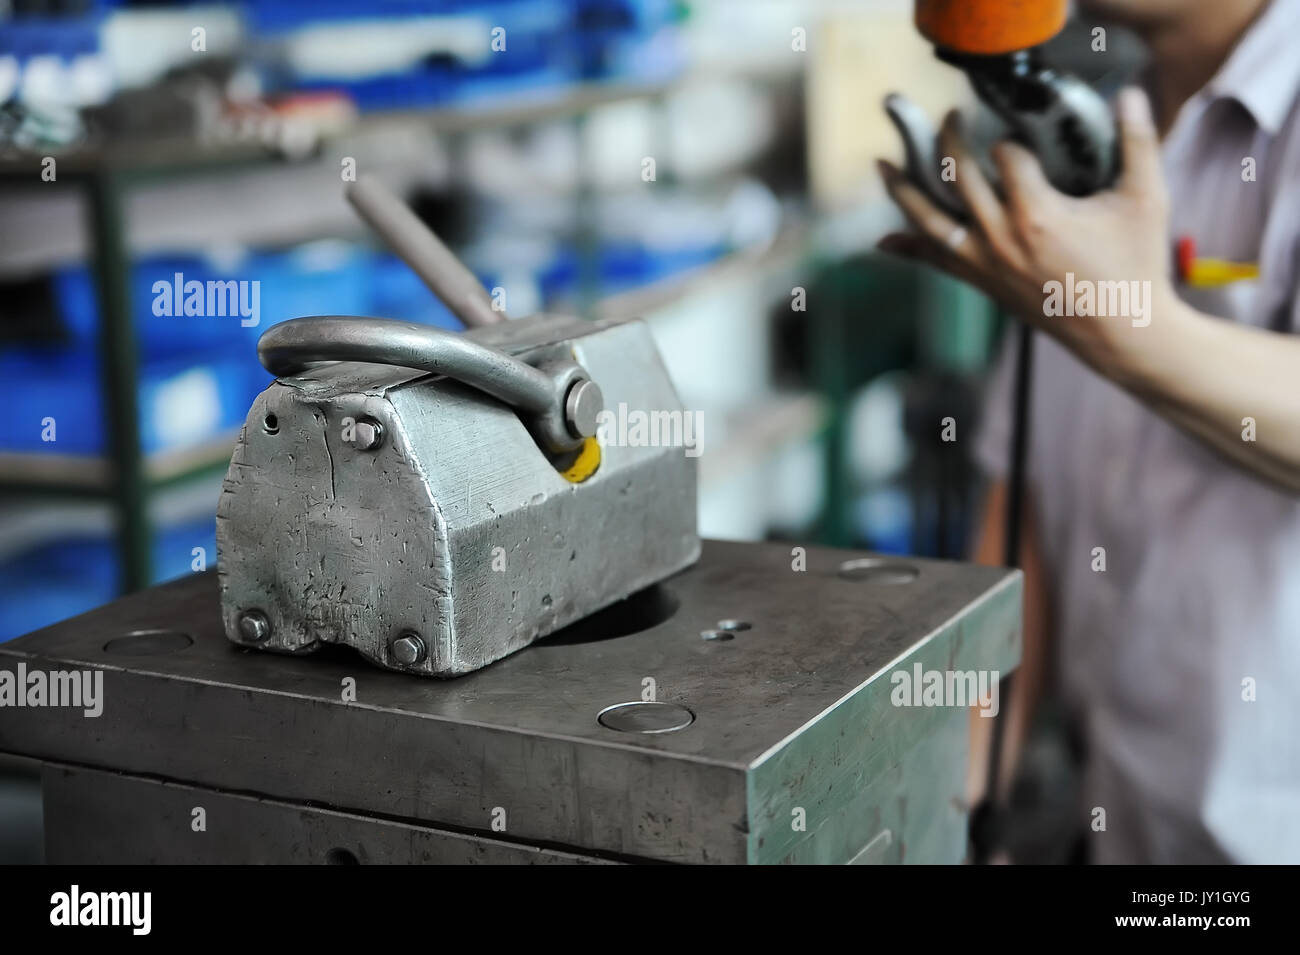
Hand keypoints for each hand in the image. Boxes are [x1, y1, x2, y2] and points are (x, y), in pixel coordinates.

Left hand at [877, 87, 1184, 385]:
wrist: (1122, 332)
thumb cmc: (1136, 265)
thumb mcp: (1146, 199)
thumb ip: (1139, 141)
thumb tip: (1132, 91)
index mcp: (1036, 214)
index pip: (1006, 155)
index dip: (1012, 138)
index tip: (1020, 134)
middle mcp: (1000, 238)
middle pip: (959, 176)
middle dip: (950, 139)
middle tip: (950, 116)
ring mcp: (985, 263)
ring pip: (930, 220)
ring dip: (903, 190)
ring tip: (882, 165)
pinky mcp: (982, 283)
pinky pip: (936, 261)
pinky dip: (910, 248)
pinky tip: (885, 241)